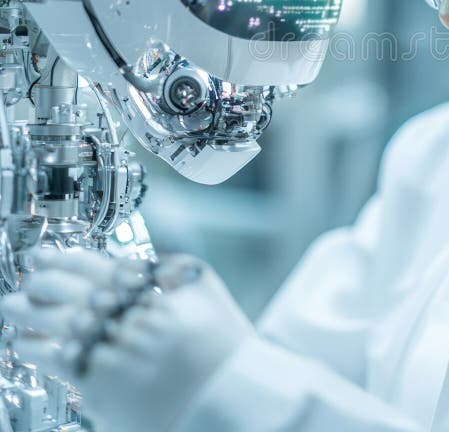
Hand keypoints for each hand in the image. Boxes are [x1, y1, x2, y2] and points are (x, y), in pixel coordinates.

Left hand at [0, 247, 254, 431]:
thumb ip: (172, 267)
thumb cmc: (221, 343)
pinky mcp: (102, 385)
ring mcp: (114, 350)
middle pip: (72, 291)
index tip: (45, 254)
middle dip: (42, 281)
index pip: (96, 266)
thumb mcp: (206, 289)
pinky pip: (56, 361)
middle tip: (28, 276)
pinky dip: (36, 349)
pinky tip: (26, 343)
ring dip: (30, 312)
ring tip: (14, 305)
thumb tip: (134, 261)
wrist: (228, 395)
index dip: (64, 258)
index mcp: (153, 290)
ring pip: (58, 324)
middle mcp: (130, 317)